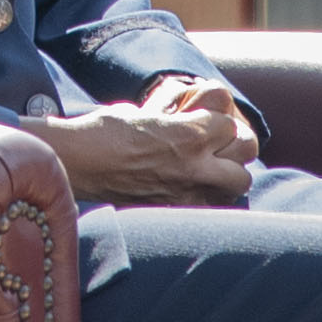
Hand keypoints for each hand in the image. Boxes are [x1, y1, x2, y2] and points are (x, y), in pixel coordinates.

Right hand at [23, 95, 254, 206]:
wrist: (75, 163)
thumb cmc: (101, 131)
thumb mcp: (140, 111)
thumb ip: (171, 115)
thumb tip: (183, 113)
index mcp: (187, 133)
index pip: (230, 124)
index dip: (218, 122)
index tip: (206, 122)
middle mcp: (194, 164)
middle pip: (246, 152)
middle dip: (235, 146)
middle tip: (219, 145)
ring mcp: (187, 191)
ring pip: (238, 183)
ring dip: (228, 173)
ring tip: (210, 169)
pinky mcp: (174, 210)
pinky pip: (210, 203)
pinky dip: (206, 195)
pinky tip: (190, 187)